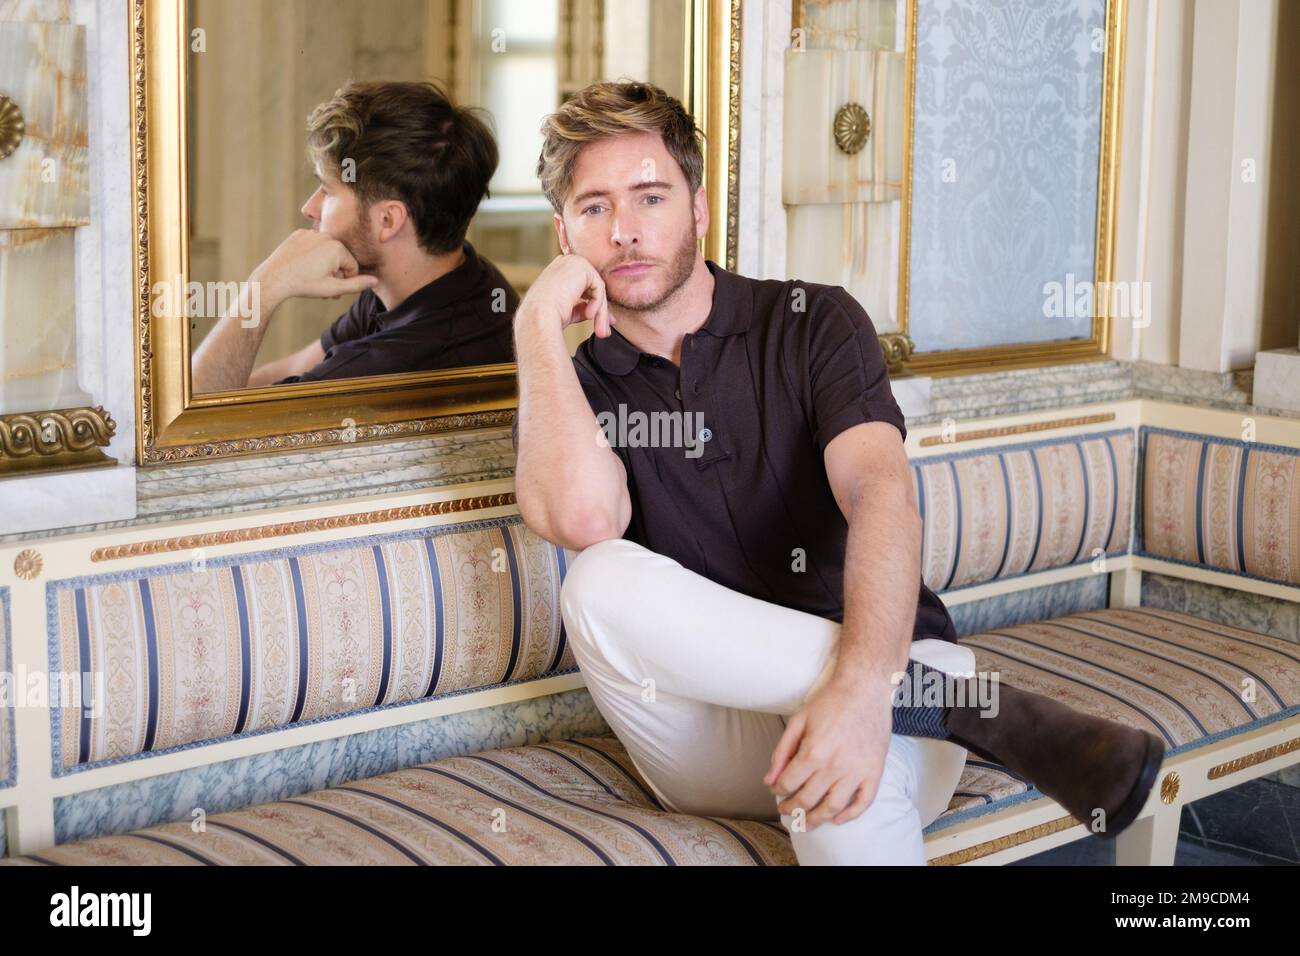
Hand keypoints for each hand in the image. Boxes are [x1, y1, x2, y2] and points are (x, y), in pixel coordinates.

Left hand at [251, 229, 378, 306]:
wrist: (274, 278)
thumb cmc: (305, 285)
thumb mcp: (333, 288)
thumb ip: (357, 285)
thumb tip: (376, 281)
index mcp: (338, 248)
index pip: (352, 267)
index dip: (344, 281)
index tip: (332, 289)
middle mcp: (327, 236)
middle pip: (340, 258)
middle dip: (335, 272)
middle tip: (323, 286)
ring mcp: (312, 233)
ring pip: (327, 251)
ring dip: (324, 264)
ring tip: (312, 276)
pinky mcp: (299, 234)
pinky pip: (313, 245)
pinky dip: (312, 255)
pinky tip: (303, 265)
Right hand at [518, 253, 615, 337]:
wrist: (540, 316)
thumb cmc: (547, 317)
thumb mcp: (567, 311)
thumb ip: (580, 308)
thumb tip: (596, 314)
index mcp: (558, 271)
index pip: (582, 286)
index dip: (592, 304)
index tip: (600, 324)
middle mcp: (565, 262)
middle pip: (592, 287)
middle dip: (601, 310)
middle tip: (604, 332)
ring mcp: (573, 262)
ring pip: (598, 288)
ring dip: (601, 311)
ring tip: (600, 330)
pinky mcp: (582, 266)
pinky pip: (599, 288)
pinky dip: (598, 304)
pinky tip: (589, 315)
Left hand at [765, 671, 893, 830]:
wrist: (865, 688)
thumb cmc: (830, 701)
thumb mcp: (798, 720)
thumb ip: (782, 752)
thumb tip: (769, 780)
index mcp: (813, 752)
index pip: (788, 784)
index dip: (778, 791)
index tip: (776, 791)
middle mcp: (835, 766)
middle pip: (807, 799)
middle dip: (792, 808)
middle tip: (786, 810)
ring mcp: (857, 771)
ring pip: (833, 807)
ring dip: (816, 820)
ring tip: (806, 824)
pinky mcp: (874, 772)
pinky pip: (863, 803)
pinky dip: (850, 815)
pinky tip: (837, 819)